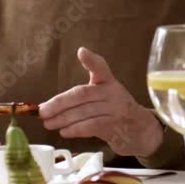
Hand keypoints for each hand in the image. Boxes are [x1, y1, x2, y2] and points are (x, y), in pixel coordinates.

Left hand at [39, 47, 163, 157]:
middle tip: (42, 111)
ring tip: (48, 123)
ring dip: (63, 119)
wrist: (141, 132)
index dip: (91, 60)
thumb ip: (81, 96)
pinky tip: (64, 131)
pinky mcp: (116, 126)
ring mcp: (116, 109)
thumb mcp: (104, 96)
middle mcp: (114, 93)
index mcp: (109, 82)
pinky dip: (76, 129)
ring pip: (85, 112)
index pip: (101, 67)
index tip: (82, 51)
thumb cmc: (115, 112)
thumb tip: (49, 105)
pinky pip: (92, 126)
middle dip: (59, 103)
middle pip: (82, 94)